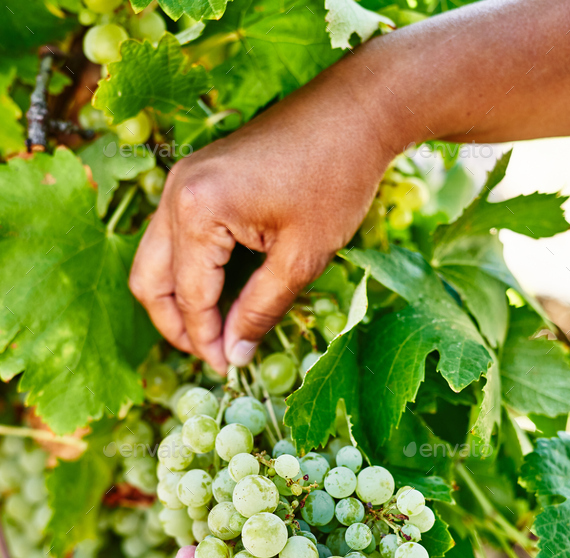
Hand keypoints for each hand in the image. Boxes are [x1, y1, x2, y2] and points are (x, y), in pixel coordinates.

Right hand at [129, 0, 569, 375]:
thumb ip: (260, 310)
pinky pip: (174, 237)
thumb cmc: (336, 180)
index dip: (206, 341)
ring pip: (155, 259)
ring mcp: (181, 181)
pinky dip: (190, 270)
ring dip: (179, 299)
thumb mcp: (302, 258)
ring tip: (217, 329)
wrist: (353, 110)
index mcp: (198, 211)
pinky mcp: (196, 178)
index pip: (190, 296)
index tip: (227, 370)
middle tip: (216, 353)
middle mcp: (176, 193)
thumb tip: (234, 354)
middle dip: (177, 325)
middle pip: (150, 280)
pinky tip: (223, 292)